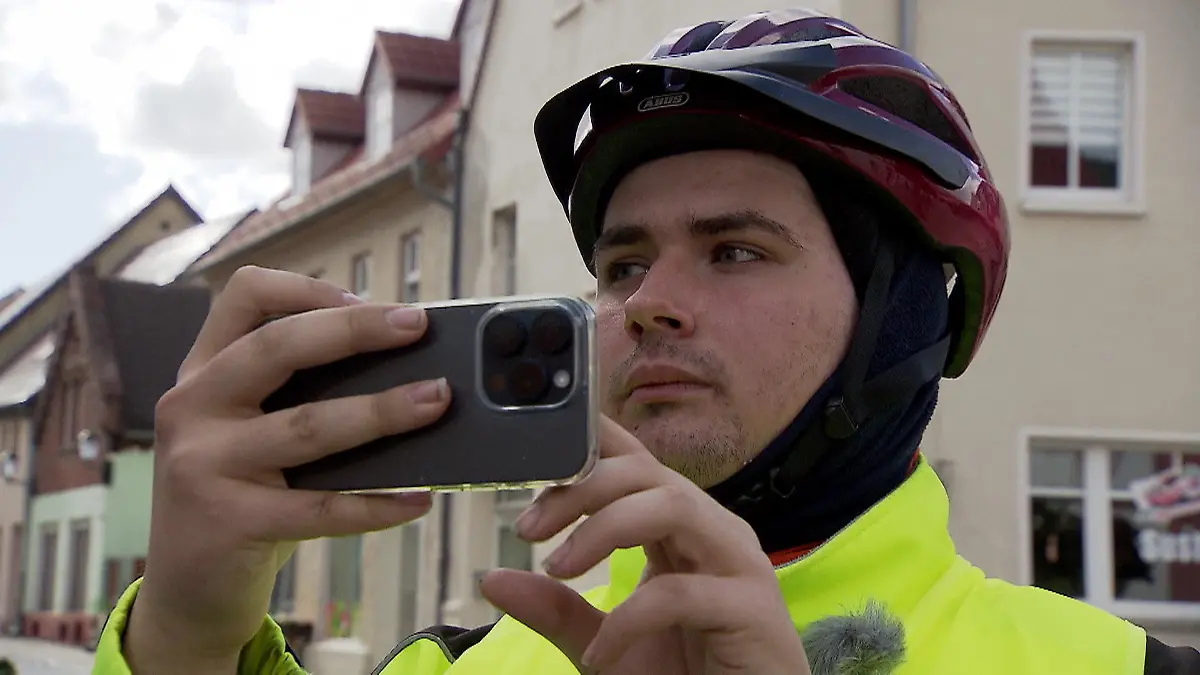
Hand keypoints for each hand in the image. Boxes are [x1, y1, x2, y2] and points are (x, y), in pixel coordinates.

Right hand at [124, 266, 451, 672]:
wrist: (185, 589)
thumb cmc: (240, 496)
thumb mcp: (247, 431)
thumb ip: (296, 395)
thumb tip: (405, 368)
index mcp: (202, 373)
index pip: (242, 298)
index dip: (304, 288)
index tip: (363, 298)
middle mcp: (193, 407)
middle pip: (277, 347)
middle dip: (355, 330)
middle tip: (417, 327)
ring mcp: (204, 464)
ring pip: (307, 425)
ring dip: (382, 410)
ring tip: (437, 400)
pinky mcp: (229, 521)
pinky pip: (321, 507)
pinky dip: (376, 504)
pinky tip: (418, 499)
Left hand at [480, 416, 809, 673]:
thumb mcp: (603, 642)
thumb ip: (556, 608)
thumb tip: (492, 578)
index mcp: (680, 527)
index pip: (635, 462)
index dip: (589, 444)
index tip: (531, 464)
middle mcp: (713, 532)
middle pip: (647, 473)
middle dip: (581, 488)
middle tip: (527, 528)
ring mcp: (739, 565)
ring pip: (671, 505)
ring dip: (605, 528)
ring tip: (559, 569)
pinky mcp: (752, 608)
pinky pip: (680, 592)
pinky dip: (629, 619)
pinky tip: (599, 656)